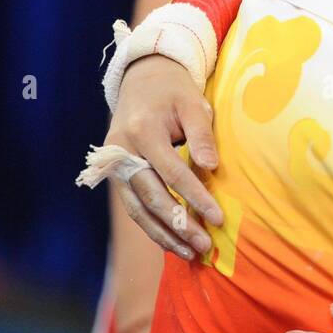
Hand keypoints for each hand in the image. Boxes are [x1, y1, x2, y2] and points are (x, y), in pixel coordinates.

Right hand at [104, 54, 223, 259]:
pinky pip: (133, 205)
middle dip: (178, 224)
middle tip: (203, 244)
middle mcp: (121, 151)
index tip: (218, 218)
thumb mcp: (192, 103)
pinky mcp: (116, 174)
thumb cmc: (174, 92)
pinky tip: (172, 241)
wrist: (142, 81)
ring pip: (137, 208)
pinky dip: (152, 225)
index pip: (172, 172)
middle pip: (150, 196)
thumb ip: (202, 135)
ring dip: (162, 233)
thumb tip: (211, 168)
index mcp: (141, 131)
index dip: (195, 197)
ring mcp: (114, 165)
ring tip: (189, 252)